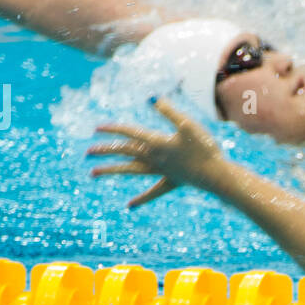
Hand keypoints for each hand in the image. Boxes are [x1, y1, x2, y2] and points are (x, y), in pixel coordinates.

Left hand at [88, 98, 228, 207]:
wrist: (216, 176)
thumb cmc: (204, 148)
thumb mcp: (188, 125)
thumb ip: (169, 111)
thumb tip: (151, 97)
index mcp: (156, 142)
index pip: (129, 133)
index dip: (113, 129)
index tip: (96, 129)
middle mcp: (154, 158)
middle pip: (125, 152)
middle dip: (105, 151)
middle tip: (87, 153)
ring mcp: (161, 171)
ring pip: (130, 170)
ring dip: (111, 171)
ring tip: (93, 173)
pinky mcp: (171, 181)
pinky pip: (152, 191)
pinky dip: (141, 198)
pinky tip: (129, 206)